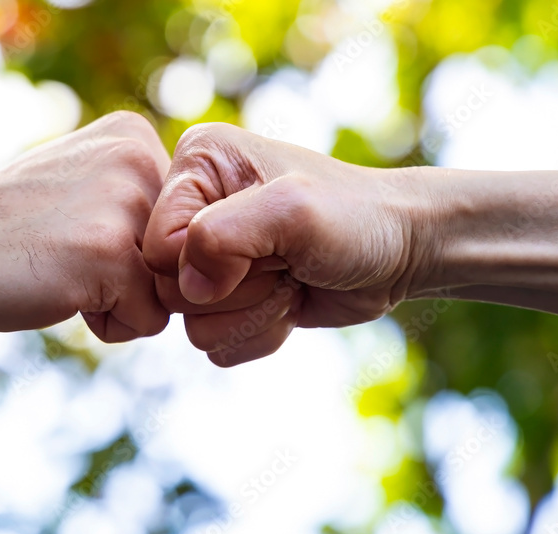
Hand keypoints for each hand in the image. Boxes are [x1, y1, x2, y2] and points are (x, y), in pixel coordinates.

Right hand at [0, 111, 170, 341]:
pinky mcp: (111, 257)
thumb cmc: (3, 232)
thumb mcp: (80, 184)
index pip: (184, 223)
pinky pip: (148, 321)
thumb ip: (138, 196)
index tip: (76, 234)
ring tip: (61, 274)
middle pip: (183, 258)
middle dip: (134, 278)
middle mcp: (139, 158)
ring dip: (121, 303)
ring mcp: (125, 206)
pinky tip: (57, 292)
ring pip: (170, 292)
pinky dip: (106, 325)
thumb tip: (203, 250)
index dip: (135, 249)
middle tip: (66, 257)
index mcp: (134, 135)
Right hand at [143, 123, 430, 365]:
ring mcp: (209, 258)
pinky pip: (216, 345)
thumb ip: (223, 236)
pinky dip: (261, 332)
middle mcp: (193, 208)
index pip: (156, 247)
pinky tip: (291, 300)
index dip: (207, 265)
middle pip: (171, 291)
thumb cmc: (354, 217)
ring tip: (290, 277)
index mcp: (196, 165)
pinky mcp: (227, 299)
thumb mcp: (292, 210)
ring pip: (193, 326)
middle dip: (238, 290)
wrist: (401, 249)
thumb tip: (186, 288)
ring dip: (254, 313)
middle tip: (284, 262)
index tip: (266, 246)